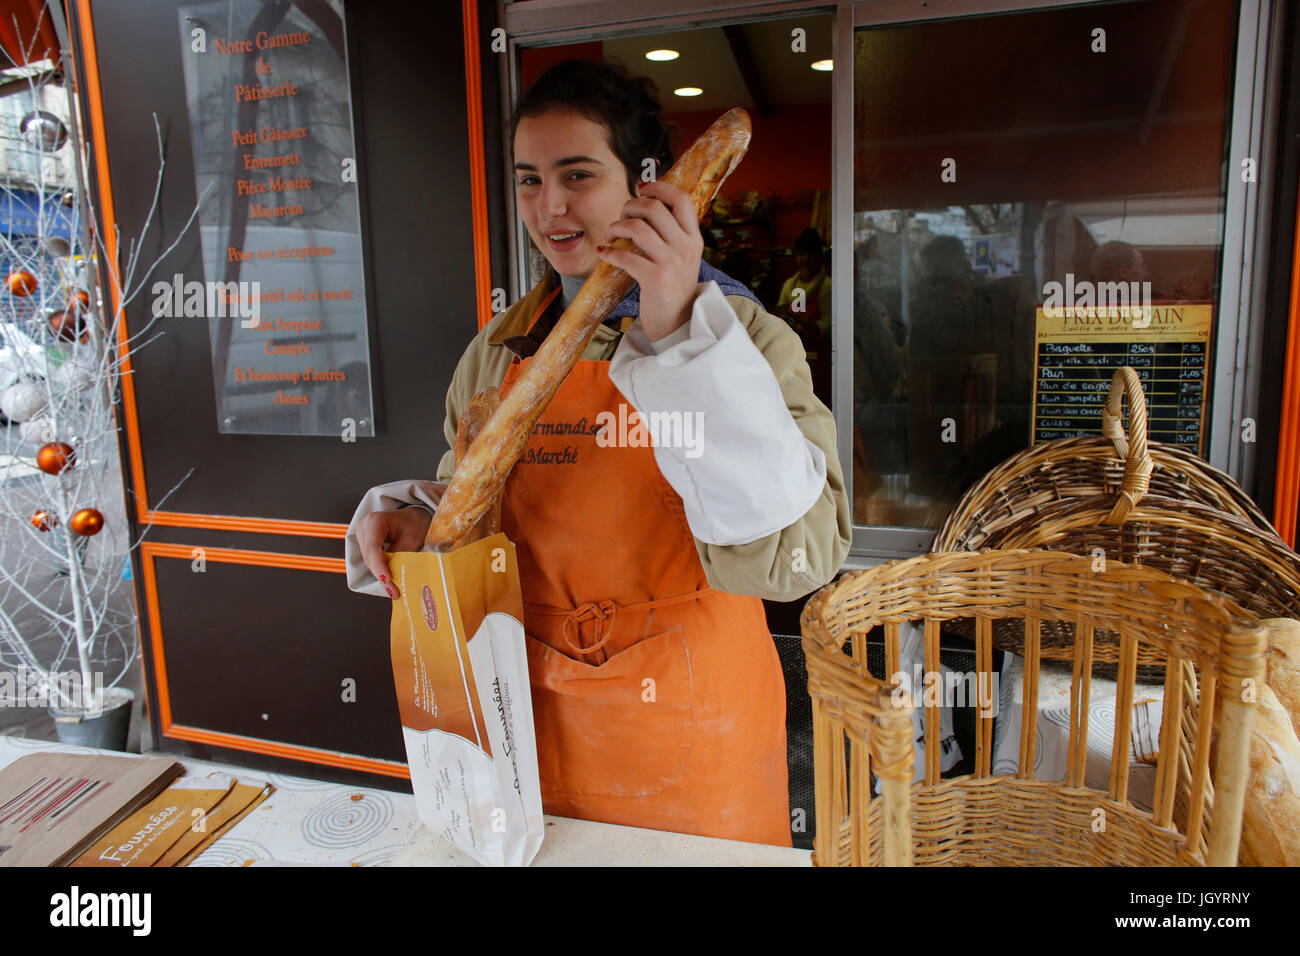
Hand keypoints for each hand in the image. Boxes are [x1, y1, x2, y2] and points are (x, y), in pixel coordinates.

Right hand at [356, 491, 440, 597]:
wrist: (413, 516)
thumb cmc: (414, 523)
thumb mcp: (411, 539)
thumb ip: (400, 556)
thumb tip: (394, 577)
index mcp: (375, 521)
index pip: (373, 549)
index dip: (380, 567)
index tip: (388, 582)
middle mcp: (364, 526)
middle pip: (370, 557)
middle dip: (382, 576)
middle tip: (394, 592)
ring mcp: (362, 534)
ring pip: (369, 560)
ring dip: (381, 576)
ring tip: (393, 591)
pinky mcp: (365, 542)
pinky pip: (371, 559)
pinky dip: (380, 570)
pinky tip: (389, 583)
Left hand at [596, 180, 703, 341]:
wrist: (677, 323)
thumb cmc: (673, 287)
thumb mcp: (683, 257)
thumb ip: (672, 234)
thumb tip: (646, 206)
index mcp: (693, 239)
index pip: (681, 200)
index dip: (660, 187)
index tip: (642, 187)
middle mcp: (685, 248)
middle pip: (654, 208)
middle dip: (630, 207)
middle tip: (620, 217)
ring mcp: (671, 263)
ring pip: (637, 228)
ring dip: (616, 227)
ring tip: (610, 235)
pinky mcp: (655, 279)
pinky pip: (626, 256)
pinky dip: (610, 252)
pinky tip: (604, 253)